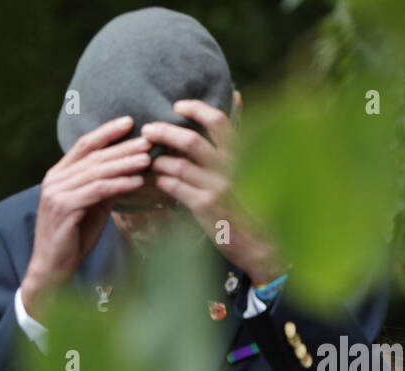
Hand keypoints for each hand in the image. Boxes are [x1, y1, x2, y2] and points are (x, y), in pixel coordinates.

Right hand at [22, 116, 151, 320]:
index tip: (130, 122)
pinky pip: (97, 190)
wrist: (52, 268)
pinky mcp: (64, 207)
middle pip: (94, 156)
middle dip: (123, 147)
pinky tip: (136, 181)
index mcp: (58, 175)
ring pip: (97, 171)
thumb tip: (128, 169)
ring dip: (125, 163)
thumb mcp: (91, 207)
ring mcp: (57, 193)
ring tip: (147, 158)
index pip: (84, 145)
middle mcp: (54, 180)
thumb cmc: (72, 239)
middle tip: (148, 140)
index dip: (107, 132)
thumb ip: (104, 186)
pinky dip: (119, 184)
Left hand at [142, 99, 284, 284]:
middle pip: (191, 141)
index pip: (218, 121)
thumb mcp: (246, 165)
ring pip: (178, 166)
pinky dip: (161, 182)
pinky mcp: (204, 207)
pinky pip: (174, 188)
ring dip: (158, 161)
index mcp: (239, 154)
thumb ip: (235, 135)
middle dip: (164, 132)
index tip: (177, 105)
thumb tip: (235, 95)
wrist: (258, 241)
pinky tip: (156, 182)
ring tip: (149, 161)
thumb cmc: (248, 200)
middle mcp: (229, 168)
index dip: (196, 108)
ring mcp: (216, 188)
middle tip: (147, 131)